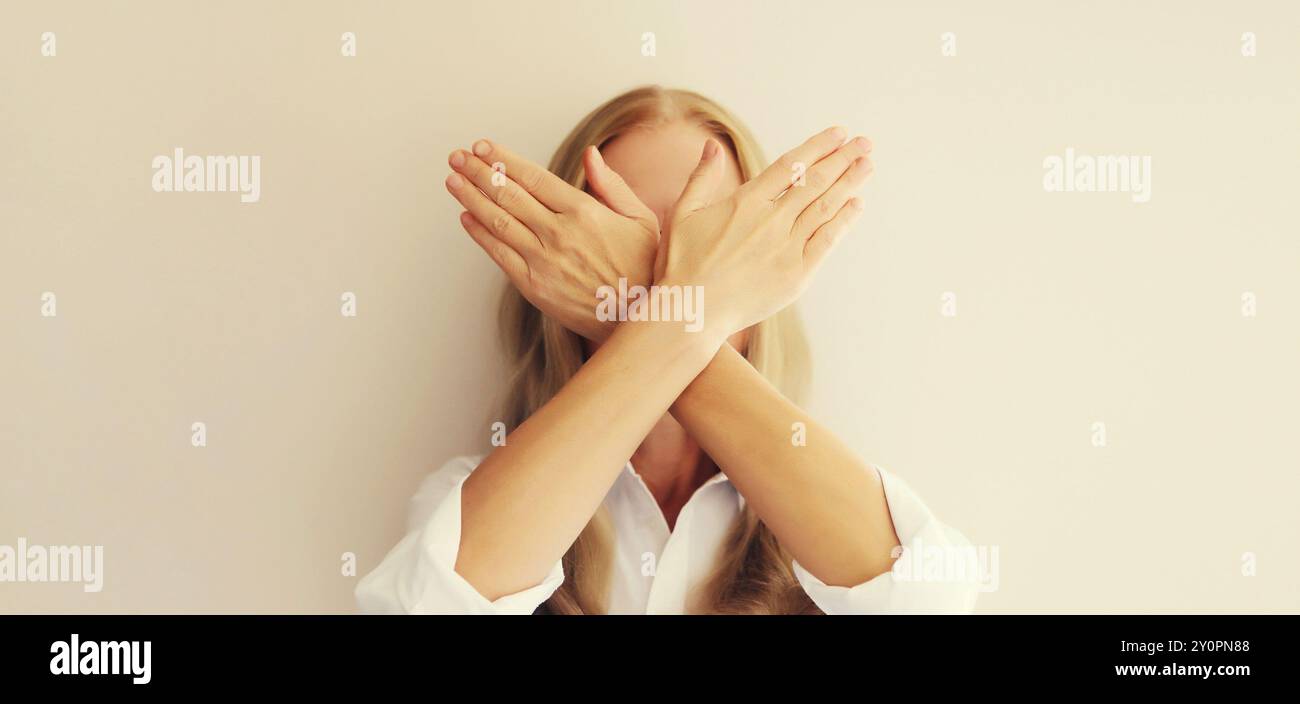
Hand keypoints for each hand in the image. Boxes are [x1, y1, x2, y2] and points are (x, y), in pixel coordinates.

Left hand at [445, 139, 658, 341]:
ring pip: (499, 222)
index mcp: (585, 212)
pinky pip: (499, 254)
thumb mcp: (641, 220)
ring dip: (471, 198)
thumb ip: (612, 185)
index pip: (534, 178)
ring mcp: (544, 261)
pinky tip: (466, 217)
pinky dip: (480, 234)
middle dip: (479, 172)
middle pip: (509, 195)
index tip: (483, 146)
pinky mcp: (534, 286)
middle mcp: (560, 233)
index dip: (504, 159)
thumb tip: (590, 154)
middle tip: (458, 157)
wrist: (637, 321)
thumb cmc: (644, 268)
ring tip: (453, 180)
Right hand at [655, 126, 872, 337]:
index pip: (791, 165)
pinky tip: (856, 205)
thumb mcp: (682, 213)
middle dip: (842, 159)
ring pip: (825, 208)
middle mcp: (770, 221)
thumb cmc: (682, 265)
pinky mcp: (796, 274)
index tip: (839, 133)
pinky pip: (827, 241)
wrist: (691, 313)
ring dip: (849, 184)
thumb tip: (711, 144)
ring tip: (866, 165)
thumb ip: (702, 177)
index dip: (818, 147)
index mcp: (745, 202)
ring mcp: (786, 248)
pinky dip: (843, 221)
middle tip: (864, 143)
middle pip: (815, 182)